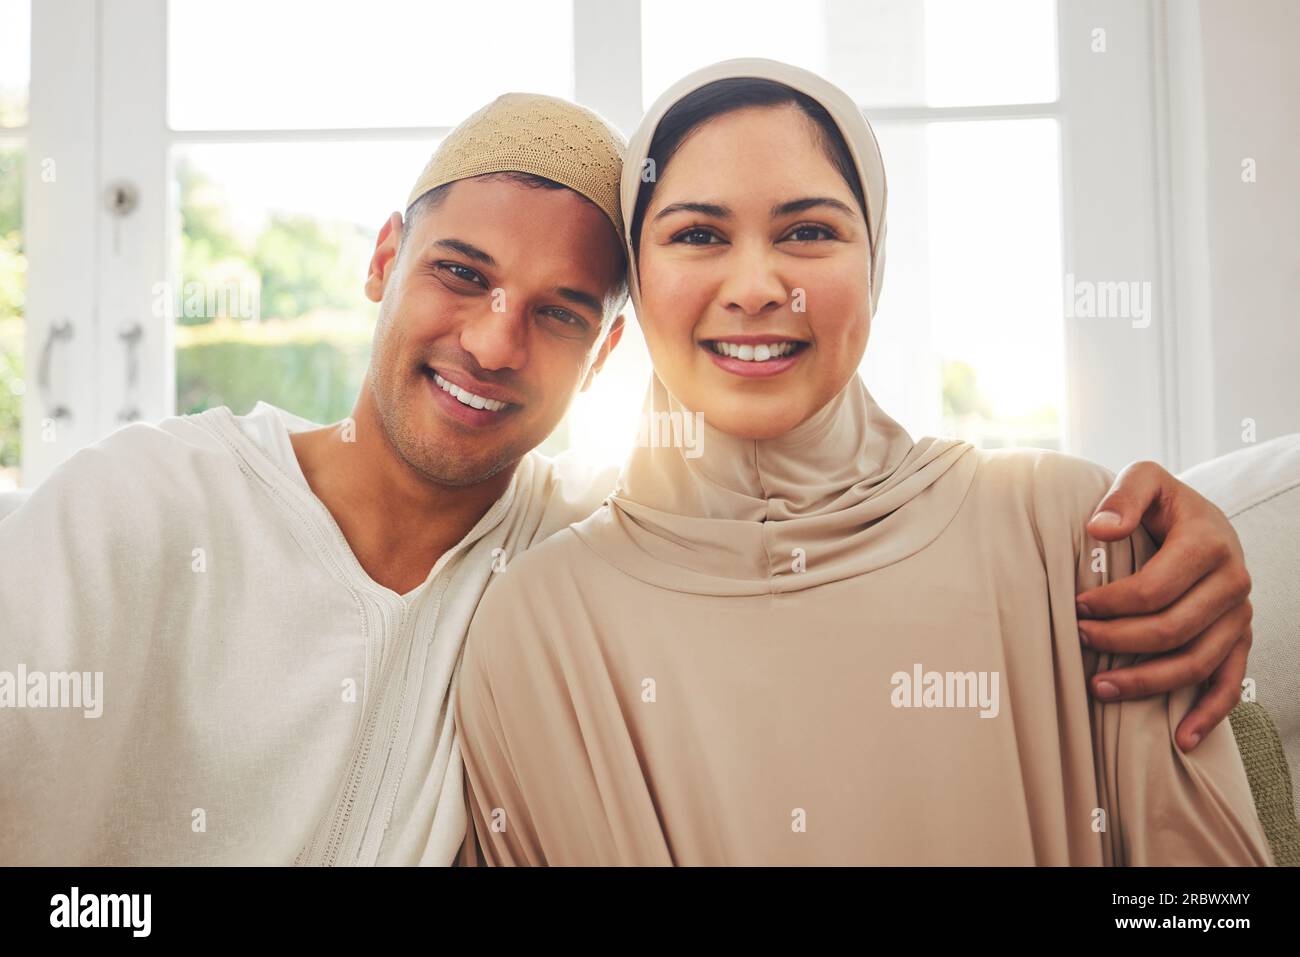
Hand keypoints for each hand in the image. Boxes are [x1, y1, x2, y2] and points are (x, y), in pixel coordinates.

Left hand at [1075, 461, 1251, 752]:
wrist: (1202, 519)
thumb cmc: (1164, 503)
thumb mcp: (1146, 479)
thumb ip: (1125, 495)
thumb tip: (1099, 528)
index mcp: (1209, 543)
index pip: (1154, 589)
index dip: (1111, 604)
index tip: (1076, 606)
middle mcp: (1233, 581)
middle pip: (1172, 629)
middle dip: (1119, 641)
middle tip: (1079, 640)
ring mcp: (1239, 615)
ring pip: (1195, 662)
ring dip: (1147, 683)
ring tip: (1099, 688)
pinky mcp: (1240, 639)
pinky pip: (1230, 683)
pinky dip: (1209, 715)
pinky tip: (1180, 739)